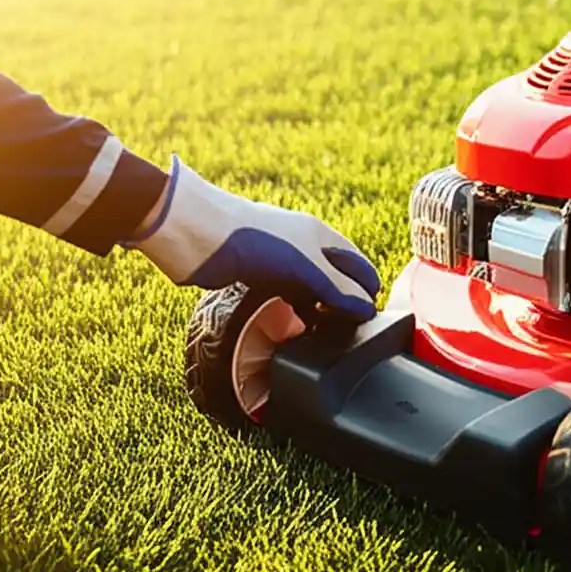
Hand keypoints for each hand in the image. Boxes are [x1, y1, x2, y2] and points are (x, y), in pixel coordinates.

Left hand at [128, 157, 379, 320]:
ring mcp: (279, 261)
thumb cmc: (255, 239)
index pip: (358, 265)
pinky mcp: (255, 274)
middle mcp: (303, 246)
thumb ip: (338, 289)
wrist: (197, 234)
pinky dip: (294, 312)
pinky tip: (294, 328)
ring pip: (310, 290)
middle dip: (345, 303)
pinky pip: (284, 296)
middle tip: (350, 334)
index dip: (368, 290)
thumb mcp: (307, 266)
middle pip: (335, 279)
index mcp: (321, 236)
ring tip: (325, 337)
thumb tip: (368, 310)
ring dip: (319, 310)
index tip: (373, 321)